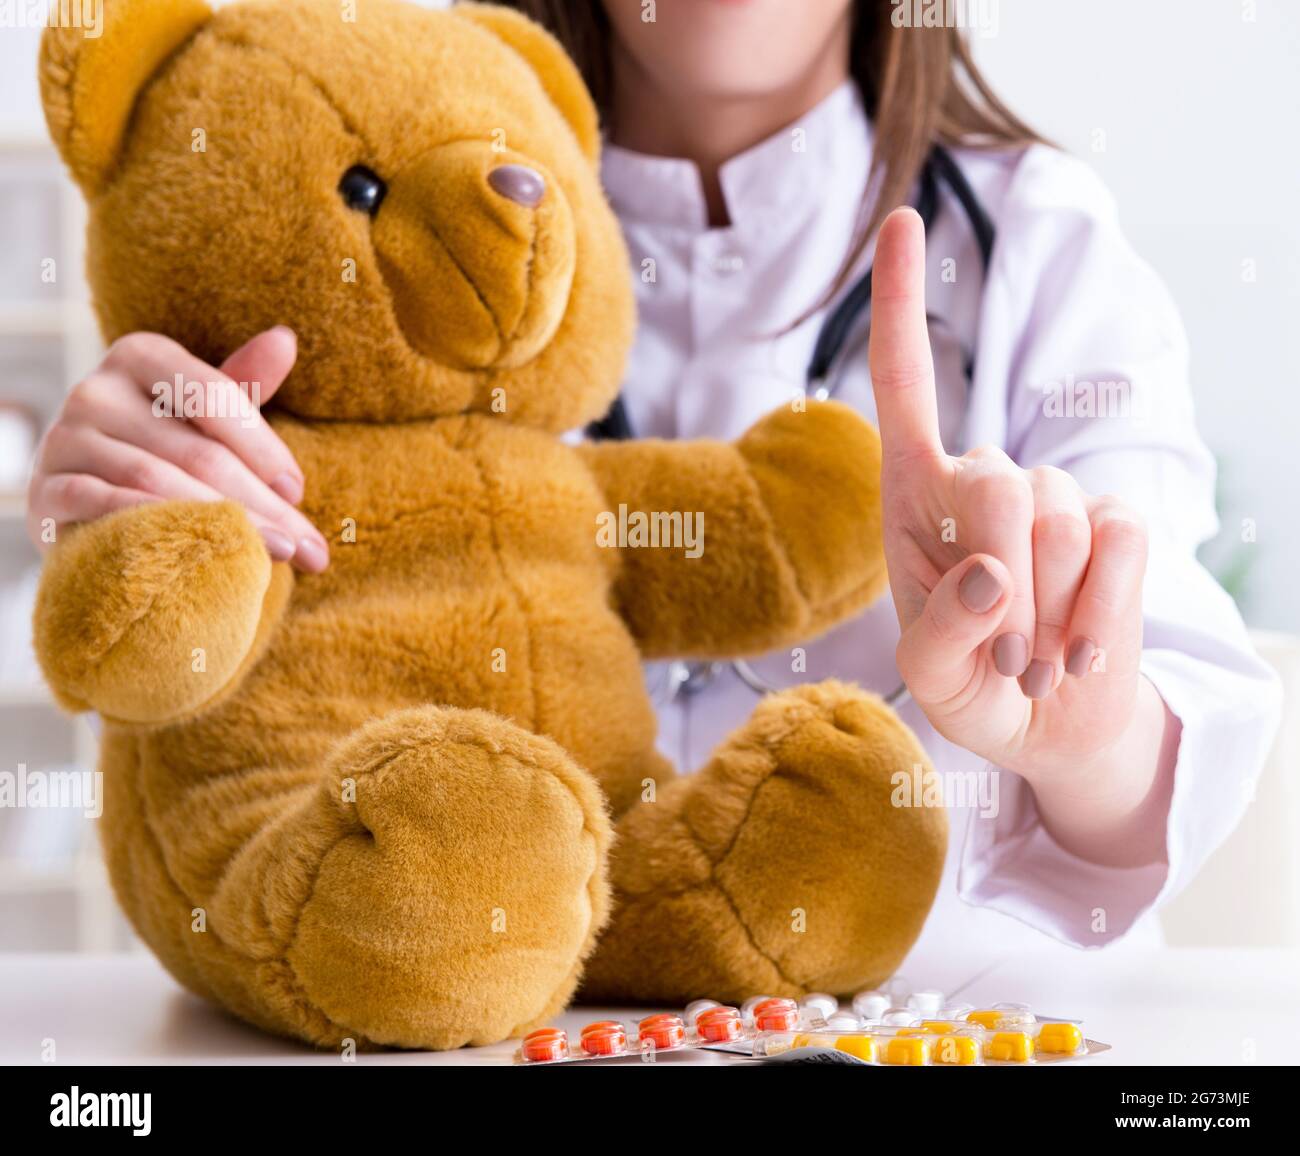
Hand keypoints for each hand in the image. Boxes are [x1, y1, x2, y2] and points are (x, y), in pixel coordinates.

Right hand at [26, 328, 328, 571]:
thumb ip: (242, 382)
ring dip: (226, 525)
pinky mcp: (47, 491)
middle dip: (262, 504)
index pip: (214, 396)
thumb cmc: (165, 446)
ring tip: (279, 556)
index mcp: (142, 356)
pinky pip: (108, 509)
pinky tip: (203, 556)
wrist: (88, 497)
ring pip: (159, 482)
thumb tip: (286, 339)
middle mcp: (96, 389)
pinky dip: (159, 529)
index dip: (263, 447)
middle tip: (309, 547)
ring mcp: (64, 439)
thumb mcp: (203, 409)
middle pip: (196, 450)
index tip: (299, 492)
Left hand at [867, 208, 1155, 787]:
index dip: (898, 306)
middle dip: (1005, 583)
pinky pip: (1120, 543)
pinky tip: (1077, 652)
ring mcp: (1055, 497)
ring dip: (1048, 615)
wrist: (1048, 725)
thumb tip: (993, 573)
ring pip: (1061, 520)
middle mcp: (982, 480)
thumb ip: (941, 632)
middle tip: (1006, 658)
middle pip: (996, 483)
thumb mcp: (930, 676)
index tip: (902, 218)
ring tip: (1034, 659)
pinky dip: (1098, 614)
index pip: (903, 387)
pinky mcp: (1117, 523)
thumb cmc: (970, 688)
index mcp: (912, 498)